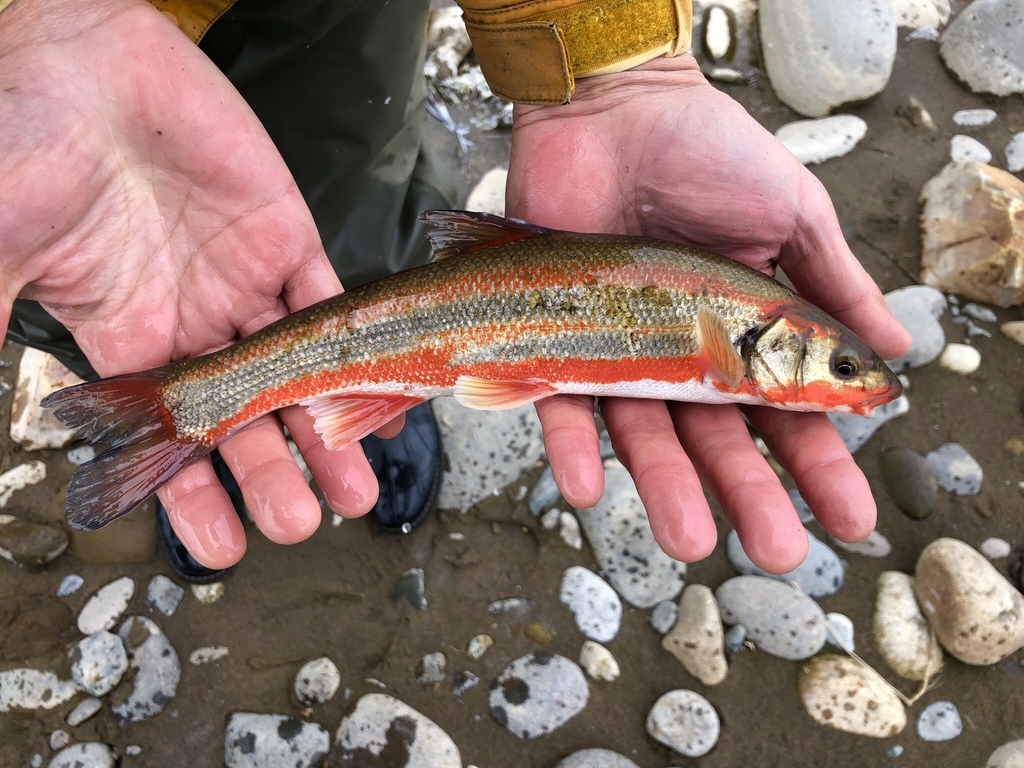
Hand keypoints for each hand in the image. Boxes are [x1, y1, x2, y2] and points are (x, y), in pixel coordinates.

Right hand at [0, 0, 379, 566]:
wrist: (74, 53)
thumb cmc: (21, 142)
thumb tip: (11, 435)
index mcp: (125, 336)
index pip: (170, 436)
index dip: (191, 496)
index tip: (218, 550)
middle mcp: (192, 321)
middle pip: (246, 419)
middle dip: (271, 476)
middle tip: (301, 524)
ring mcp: (242, 282)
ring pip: (300, 372)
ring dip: (328, 429)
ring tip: (356, 489)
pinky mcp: (284, 235)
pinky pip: (332, 300)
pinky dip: (358, 345)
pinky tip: (381, 396)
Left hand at [506, 56, 910, 572]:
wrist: (611, 109)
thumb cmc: (706, 150)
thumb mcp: (789, 212)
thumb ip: (834, 283)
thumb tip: (894, 351)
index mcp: (748, 328)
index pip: (789, 408)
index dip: (820, 463)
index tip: (851, 518)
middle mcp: (686, 351)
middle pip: (718, 438)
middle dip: (749, 495)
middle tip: (777, 553)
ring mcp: (621, 351)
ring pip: (645, 436)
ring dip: (667, 487)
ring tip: (689, 541)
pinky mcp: (557, 341)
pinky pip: (561, 404)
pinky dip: (572, 445)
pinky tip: (588, 488)